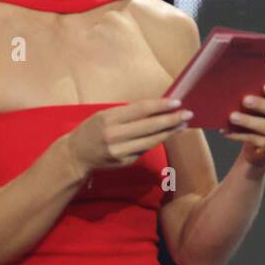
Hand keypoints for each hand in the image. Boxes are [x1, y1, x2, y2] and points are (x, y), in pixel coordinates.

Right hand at [66, 98, 190, 173]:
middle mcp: (114, 135)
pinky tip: (167, 134)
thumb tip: (156, 108)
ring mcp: (120, 151)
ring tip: (182, 124)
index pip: (140, 110)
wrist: (76, 155)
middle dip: (171, 120)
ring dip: (169, 132)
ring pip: (151, 141)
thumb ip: (128, 113)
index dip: (160, 106)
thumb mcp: (105, 115)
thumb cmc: (92, 129)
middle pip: (149, 126)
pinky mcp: (125, 162)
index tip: (177, 102)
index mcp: (109, 118)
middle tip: (188, 114)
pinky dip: (157, 141)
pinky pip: (145, 149)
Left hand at [220, 82, 264, 165]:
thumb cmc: (259, 113)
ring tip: (232, 116)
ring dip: (248, 121)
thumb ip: (257, 92)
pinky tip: (226, 130)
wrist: (259, 142)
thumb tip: (238, 83)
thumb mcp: (263, 101)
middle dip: (261, 105)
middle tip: (245, 100)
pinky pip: (254, 140)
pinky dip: (239, 134)